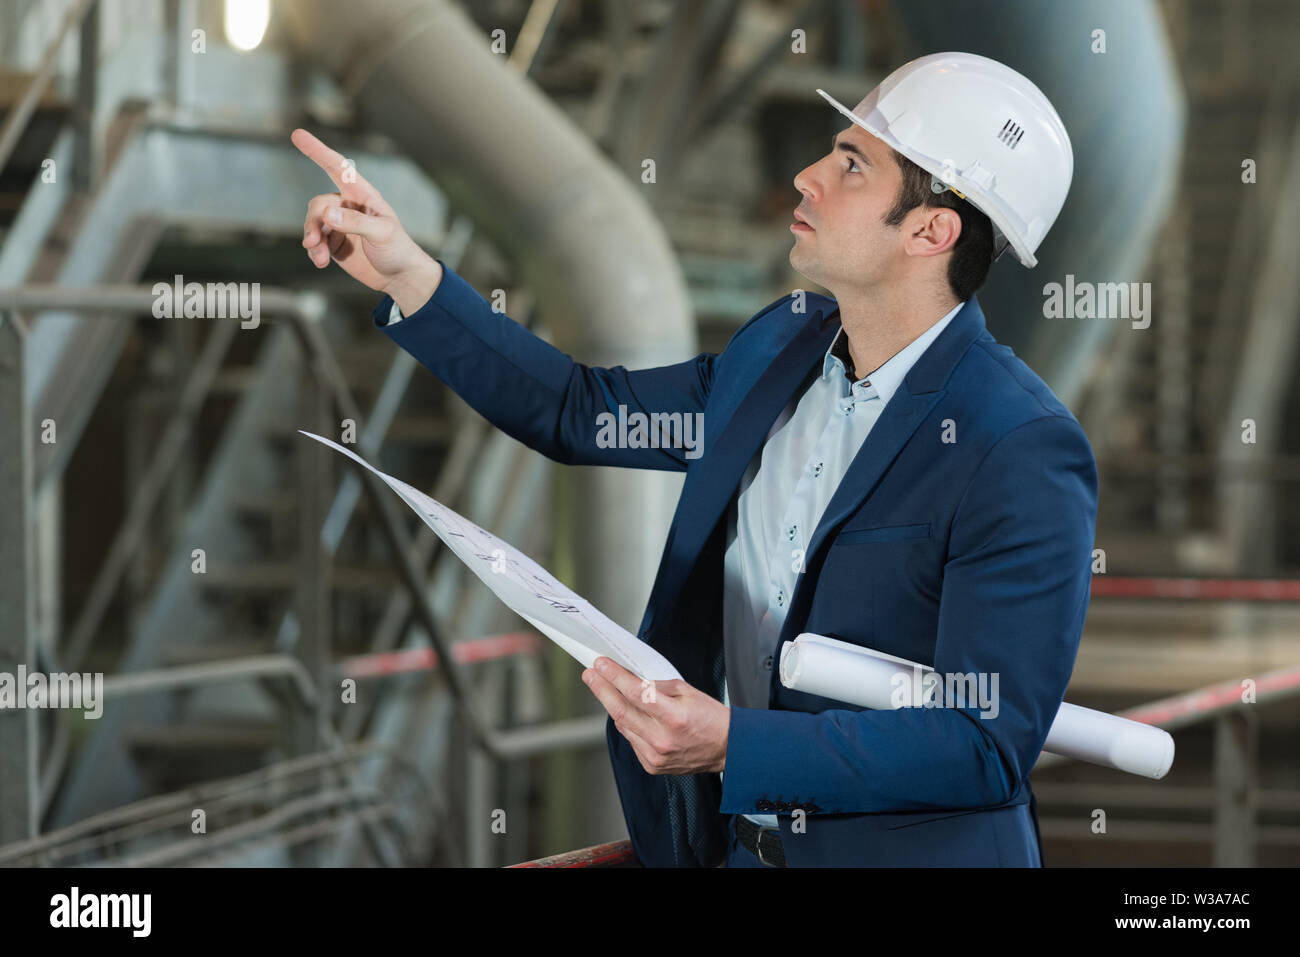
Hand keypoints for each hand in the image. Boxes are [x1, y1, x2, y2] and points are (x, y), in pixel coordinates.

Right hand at [291, 128, 442, 311]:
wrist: (400, 277)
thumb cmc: (398, 250)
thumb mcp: (382, 233)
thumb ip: (355, 223)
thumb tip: (327, 214)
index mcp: (363, 195)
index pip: (337, 167)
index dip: (317, 151)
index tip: (297, 134)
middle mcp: (348, 206)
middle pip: (318, 203)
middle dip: (313, 222)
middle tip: (313, 241)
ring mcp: (340, 225)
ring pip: (313, 223)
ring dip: (312, 239)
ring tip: (320, 257)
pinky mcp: (334, 243)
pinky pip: (315, 242)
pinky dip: (314, 252)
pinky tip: (321, 262)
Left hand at [582, 657, 729, 774]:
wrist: (727, 749)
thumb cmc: (711, 718)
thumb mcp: (687, 691)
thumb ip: (657, 686)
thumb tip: (630, 679)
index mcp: (674, 717)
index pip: (635, 693)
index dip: (614, 677)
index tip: (601, 665)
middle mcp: (662, 739)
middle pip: (621, 711)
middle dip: (601, 689)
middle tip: (590, 675)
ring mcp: (655, 755)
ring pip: (622, 725)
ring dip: (613, 706)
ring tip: (607, 689)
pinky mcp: (651, 765)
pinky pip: (631, 739)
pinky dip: (627, 724)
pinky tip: (629, 713)